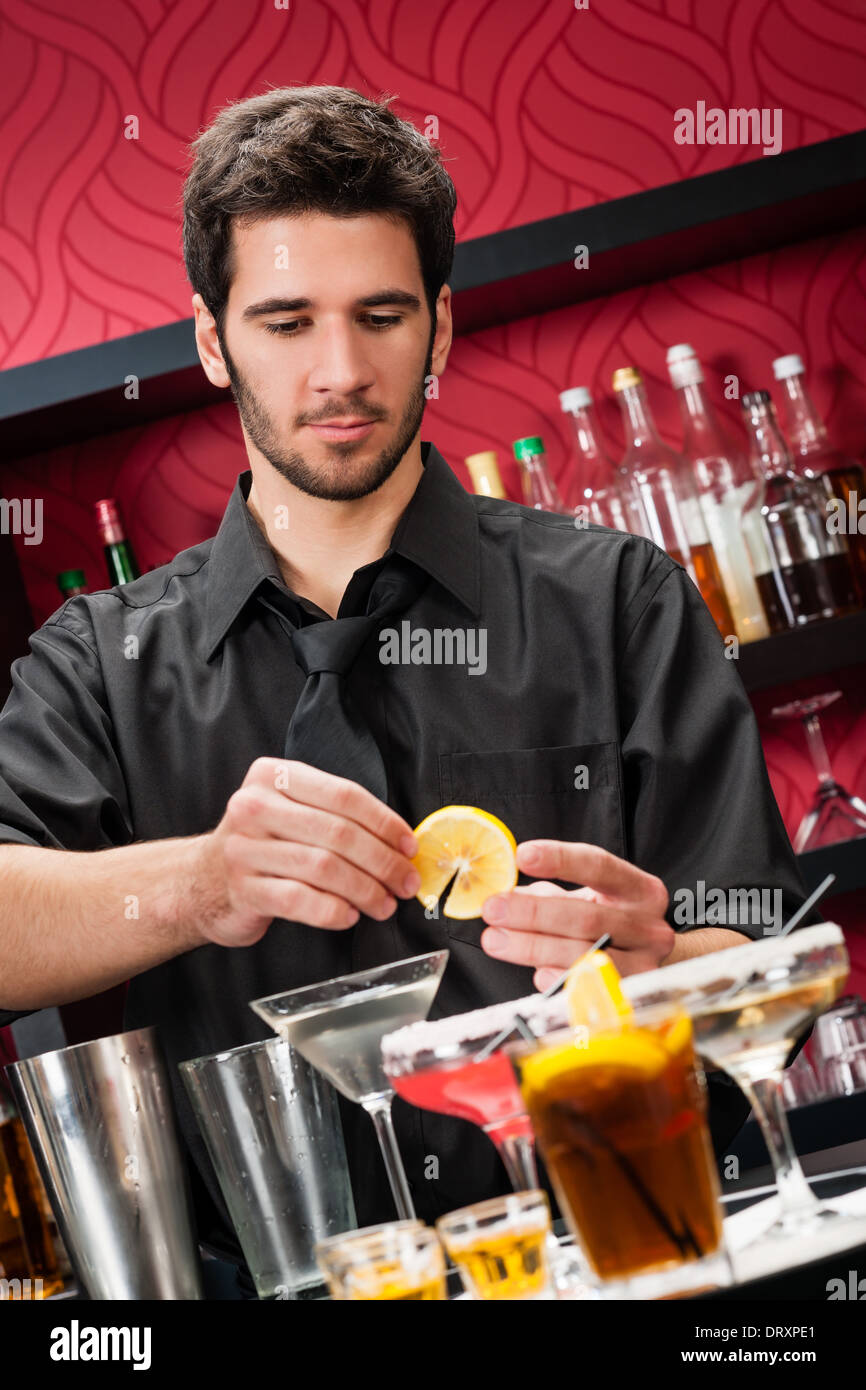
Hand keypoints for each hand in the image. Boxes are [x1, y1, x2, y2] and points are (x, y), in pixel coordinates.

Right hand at [199, 758, 419, 946]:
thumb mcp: (290, 812)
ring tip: (384, 903)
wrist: (201, 881)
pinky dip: (334, 911)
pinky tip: (350, 916)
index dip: (385, 823)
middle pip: (338, 833)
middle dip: (383, 862)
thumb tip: (400, 843)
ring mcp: (244, 848)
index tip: (409, 846)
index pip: (344, 795)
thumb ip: (335, 815)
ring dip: (365, 890)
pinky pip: (300, 900)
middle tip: (405, 882)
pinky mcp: (243, 889)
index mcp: (273, 776)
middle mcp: (254, 806)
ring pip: (324, 868)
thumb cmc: (263, 845)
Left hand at [479, 840, 673, 989]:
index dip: (560, 860)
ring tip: (497, 939)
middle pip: (586, 917)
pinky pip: (586, 989)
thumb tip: (507, 895)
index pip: (599, 867)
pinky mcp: (631, 997)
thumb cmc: (613, 925)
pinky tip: (534, 971)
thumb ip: (552, 893)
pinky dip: (556, 979)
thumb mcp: (591, 900)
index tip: (522, 856)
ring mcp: (644, 964)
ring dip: (533, 947)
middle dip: (533, 912)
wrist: (649, 964)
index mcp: (640, 890)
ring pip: (583, 954)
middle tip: (494, 908)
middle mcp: (648, 926)